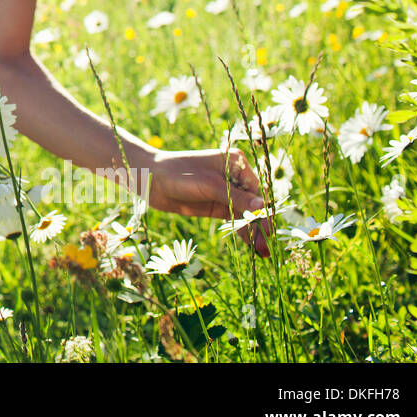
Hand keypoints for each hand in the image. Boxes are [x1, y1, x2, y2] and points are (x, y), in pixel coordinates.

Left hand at [146, 147, 270, 255]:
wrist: (149, 179)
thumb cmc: (178, 174)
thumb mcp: (209, 185)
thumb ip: (235, 198)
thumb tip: (263, 207)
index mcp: (236, 163)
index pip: (256, 190)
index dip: (262, 212)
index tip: (267, 231)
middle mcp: (233, 176)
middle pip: (252, 204)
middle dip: (259, 225)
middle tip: (266, 248)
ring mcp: (225, 192)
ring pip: (244, 214)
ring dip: (253, 232)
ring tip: (262, 253)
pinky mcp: (215, 205)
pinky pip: (233, 219)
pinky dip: (241, 231)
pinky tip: (251, 245)